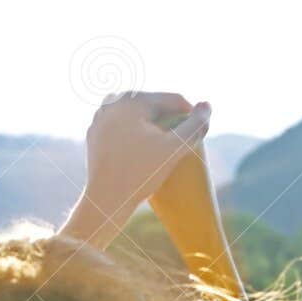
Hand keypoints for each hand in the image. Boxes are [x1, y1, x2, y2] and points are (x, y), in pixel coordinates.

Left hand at [59, 91, 210, 247]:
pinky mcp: (94, 134)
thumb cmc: (140, 175)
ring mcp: (100, 117)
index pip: (172, 101)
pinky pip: (121, 128)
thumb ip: (195, 126)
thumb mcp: (173, 149)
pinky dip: (134, 134)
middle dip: (170, 120)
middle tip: (183, 138)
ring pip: (137, 117)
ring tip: (165, 143)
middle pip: (153, 106)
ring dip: (153, 126)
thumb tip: (207, 105)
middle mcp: (112, 100)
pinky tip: (145, 146)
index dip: (191, 115)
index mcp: (132, 98)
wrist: (104, 201)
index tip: (200, 131)